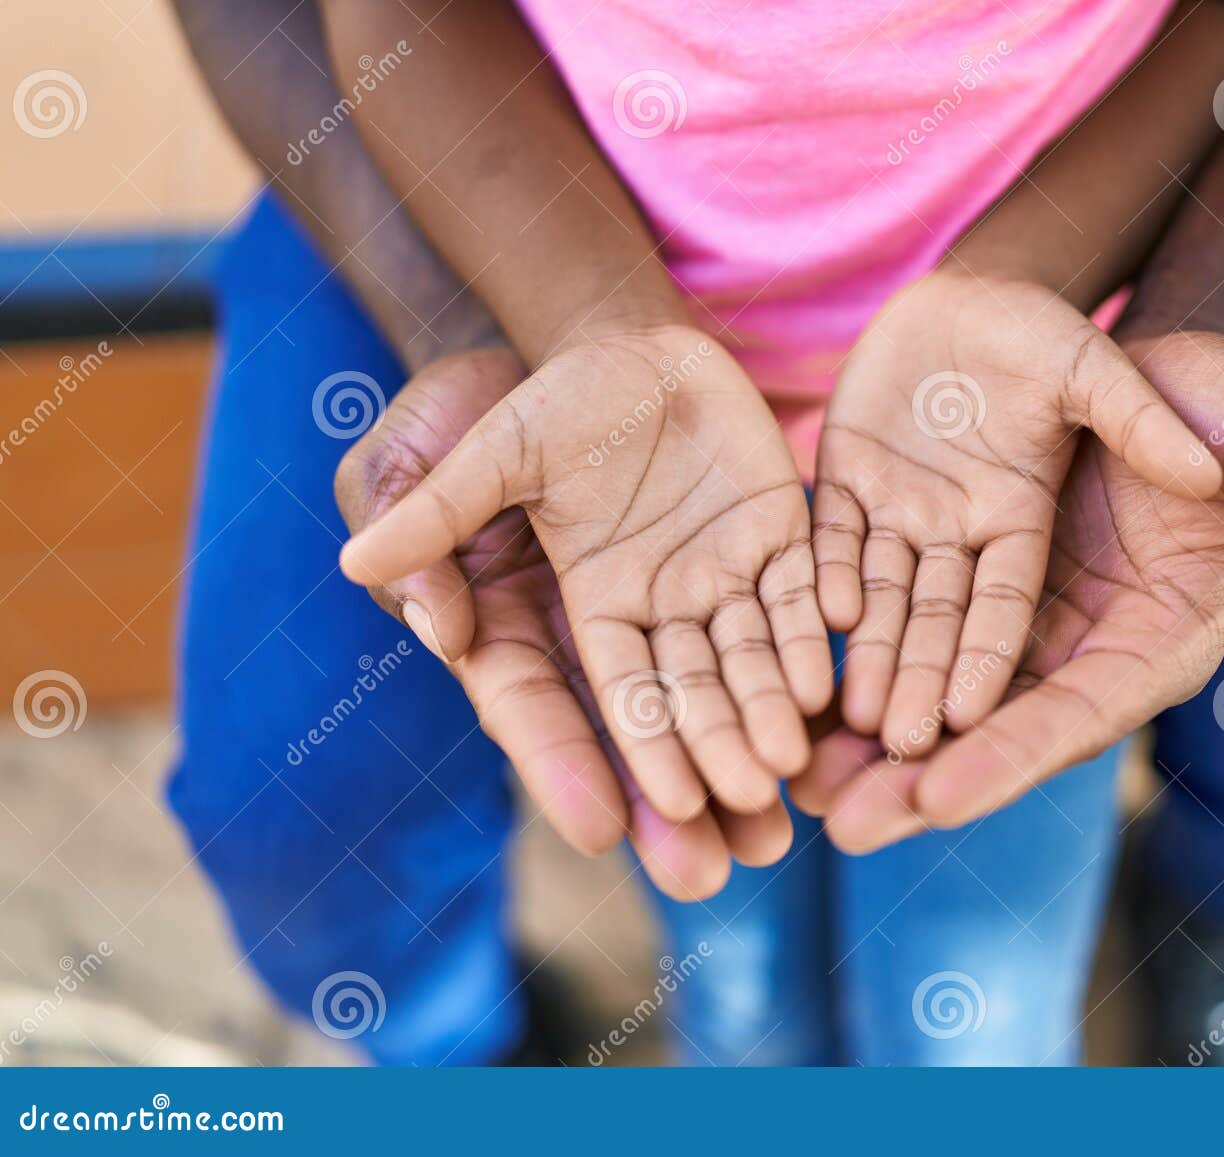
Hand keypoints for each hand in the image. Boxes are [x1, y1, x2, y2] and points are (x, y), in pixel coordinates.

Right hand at [339, 325, 833, 823]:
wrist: (602, 337)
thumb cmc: (508, 398)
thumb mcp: (442, 445)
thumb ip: (419, 510)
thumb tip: (370, 573)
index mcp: (544, 612)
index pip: (552, 706)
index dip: (572, 766)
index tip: (602, 831)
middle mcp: (632, 616)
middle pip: (656, 717)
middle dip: (682, 784)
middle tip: (710, 866)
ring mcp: (704, 582)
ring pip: (731, 673)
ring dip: (751, 733)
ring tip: (777, 794)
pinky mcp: (767, 541)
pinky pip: (789, 605)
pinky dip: (800, 650)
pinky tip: (816, 698)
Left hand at [796, 330, 1223, 851]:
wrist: (1161, 364)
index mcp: (1155, 638)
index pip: (1079, 714)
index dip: (1010, 758)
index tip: (937, 796)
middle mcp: (1079, 645)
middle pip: (993, 731)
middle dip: (919, 781)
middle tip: (845, 825)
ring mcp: (1018, 615)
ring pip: (936, 692)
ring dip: (870, 740)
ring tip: (799, 779)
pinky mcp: (967, 571)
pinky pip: (905, 626)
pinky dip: (856, 662)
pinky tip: (795, 691)